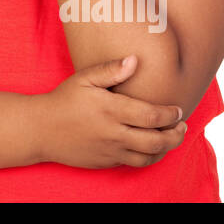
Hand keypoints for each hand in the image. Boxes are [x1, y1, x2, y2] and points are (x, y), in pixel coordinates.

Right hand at [38, 55, 186, 168]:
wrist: (40, 129)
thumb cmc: (63, 99)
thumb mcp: (83, 78)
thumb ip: (110, 70)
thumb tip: (134, 60)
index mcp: (111, 110)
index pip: (151, 116)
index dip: (170, 114)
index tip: (178, 109)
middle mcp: (113, 133)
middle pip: (156, 141)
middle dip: (176, 135)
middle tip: (182, 126)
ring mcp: (110, 151)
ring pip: (148, 157)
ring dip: (165, 149)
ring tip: (171, 138)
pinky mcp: (105, 162)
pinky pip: (133, 163)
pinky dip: (148, 157)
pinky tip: (150, 147)